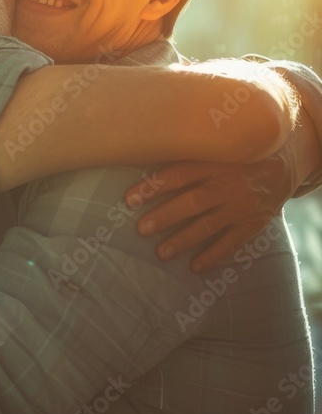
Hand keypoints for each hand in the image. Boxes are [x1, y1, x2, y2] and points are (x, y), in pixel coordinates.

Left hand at [127, 158, 291, 272]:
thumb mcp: (214, 146)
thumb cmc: (234, 153)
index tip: (128, 199)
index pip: (178, 174)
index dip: (153, 187)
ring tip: (160, 253)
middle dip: (165, 217)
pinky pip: (233, 242)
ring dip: (183, 240)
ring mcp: (241, 205)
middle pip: (192, 202)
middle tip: (141, 230)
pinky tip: (195, 267)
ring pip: (209, 225)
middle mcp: (227, 183)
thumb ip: (186, 154)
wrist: (286, 160)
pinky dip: (214, 255)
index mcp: (213, 161)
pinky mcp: (254, 222)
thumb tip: (142, 156)